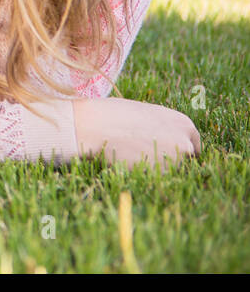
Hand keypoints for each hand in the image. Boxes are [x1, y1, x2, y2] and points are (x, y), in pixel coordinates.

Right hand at [72, 96, 200, 167]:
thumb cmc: (116, 115)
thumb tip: (167, 138)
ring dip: (156, 168)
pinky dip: (144, 174)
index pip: (193, 145)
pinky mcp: (160, 176)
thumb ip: (164, 127)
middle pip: (185, 160)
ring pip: (169, 170)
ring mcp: (175, 161)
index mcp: (184, 123)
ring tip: (131, 153)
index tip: (170, 153)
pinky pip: (155, 178)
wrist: (97, 126)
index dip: (181, 150)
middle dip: (171, 160)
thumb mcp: (147, 113)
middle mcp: (185, 142)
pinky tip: (128, 161)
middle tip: (148, 156)